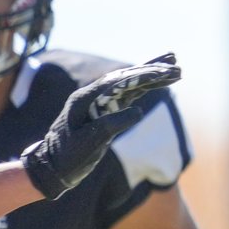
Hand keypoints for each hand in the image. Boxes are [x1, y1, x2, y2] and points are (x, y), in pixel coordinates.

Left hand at [22, 53, 180, 198]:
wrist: (53, 167)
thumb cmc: (68, 156)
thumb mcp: (88, 143)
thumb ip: (111, 125)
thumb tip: (138, 111)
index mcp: (85, 99)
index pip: (118, 81)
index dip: (142, 75)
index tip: (163, 72)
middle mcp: (92, 95)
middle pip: (126, 77)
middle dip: (151, 69)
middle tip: (175, 62)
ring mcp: (100, 102)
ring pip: (130, 84)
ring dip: (152, 76)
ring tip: (174, 68)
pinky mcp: (106, 110)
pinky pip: (129, 95)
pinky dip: (146, 87)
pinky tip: (159, 81)